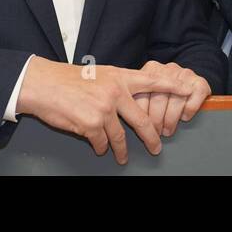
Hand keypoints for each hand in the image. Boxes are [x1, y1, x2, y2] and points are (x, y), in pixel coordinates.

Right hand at [15, 57, 196, 163]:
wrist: (43, 85)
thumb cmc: (67, 79)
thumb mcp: (98, 75)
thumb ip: (115, 85)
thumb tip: (129, 101)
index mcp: (119, 77)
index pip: (152, 80)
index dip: (172, 85)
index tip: (188, 89)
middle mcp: (115, 92)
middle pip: (143, 119)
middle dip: (152, 137)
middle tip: (156, 147)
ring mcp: (104, 109)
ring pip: (120, 136)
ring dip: (121, 150)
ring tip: (121, 157)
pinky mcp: (92, 124)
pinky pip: (102, 142)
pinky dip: (100, 147)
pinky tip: (98, 147)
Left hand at [132, 60, 210, 137]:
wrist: (189, 82)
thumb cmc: (164, 91)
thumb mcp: (148, 89)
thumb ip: (140, 98)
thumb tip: (128, 119)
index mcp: (151, 69)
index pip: (142, 93)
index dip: (142, 114)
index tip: (141, 127)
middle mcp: (168, 69)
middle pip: (159, 98)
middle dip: (156, 120)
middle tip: (155, 133)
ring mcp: (185, 74)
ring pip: (176, 100)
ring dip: (171, 119)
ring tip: (167, 130)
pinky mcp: (201, 82)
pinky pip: (194, 98)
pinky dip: (189, 110)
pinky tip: (184, 118)